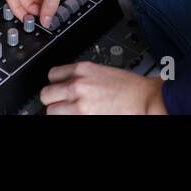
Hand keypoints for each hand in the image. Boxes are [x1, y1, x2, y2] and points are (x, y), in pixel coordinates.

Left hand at [41, 63, 167, 114]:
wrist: (144, 99)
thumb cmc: (129, 87)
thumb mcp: (100, 71)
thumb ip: (81, 76)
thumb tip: (67, 84)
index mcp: (82, 69)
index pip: (52, 75)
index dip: (55, 83)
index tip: (58, 88)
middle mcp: (77, 85)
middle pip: (46, 94)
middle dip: (53, 99)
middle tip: (60, 103)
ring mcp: (79, 104)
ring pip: (51, 111)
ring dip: (58, 112)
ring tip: (69, 112)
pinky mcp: (83, 118)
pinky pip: (64, 120)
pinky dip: (67, 118)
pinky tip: (77, 115)